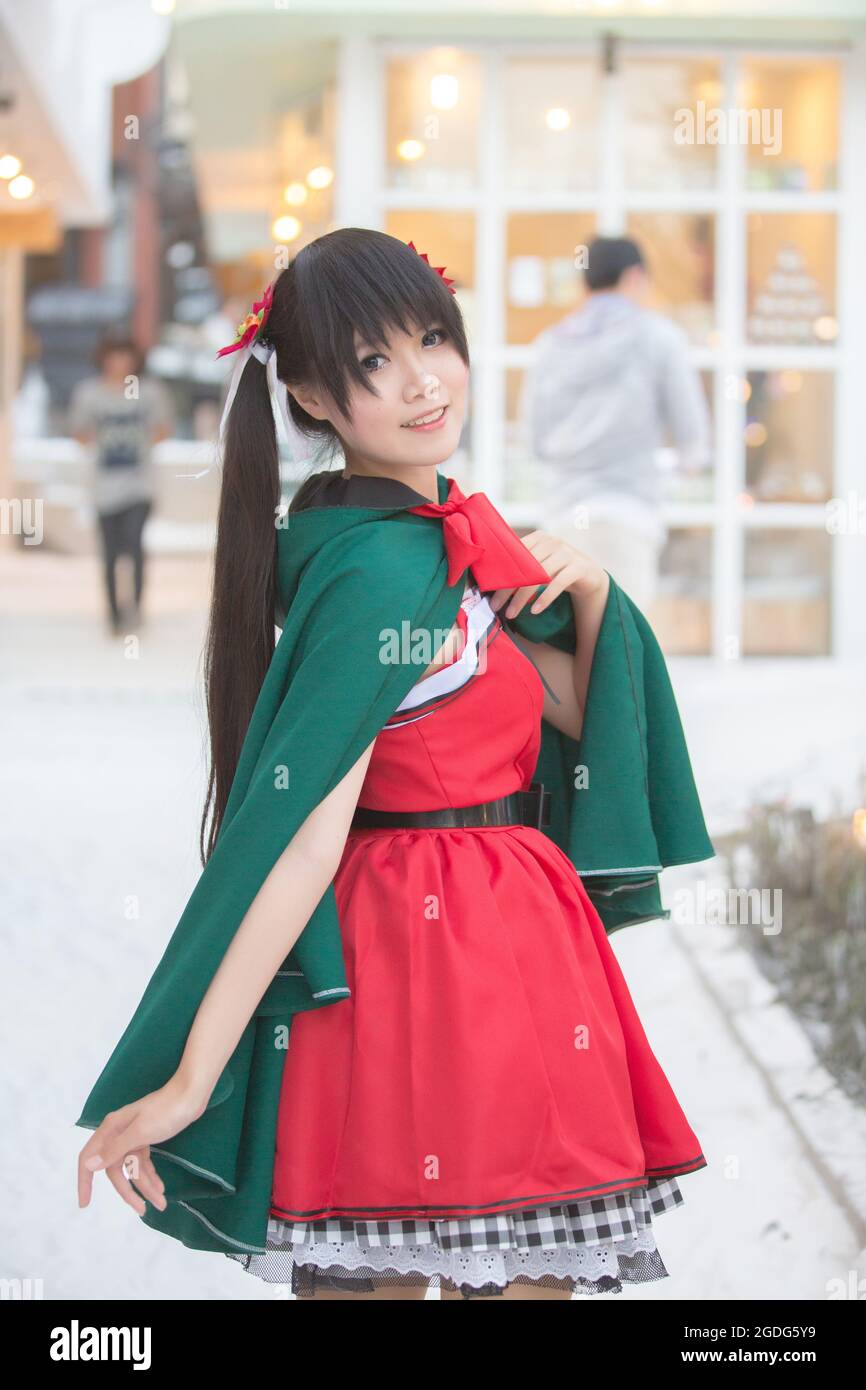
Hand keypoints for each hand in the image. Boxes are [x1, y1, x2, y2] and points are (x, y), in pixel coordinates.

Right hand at [77, 1075, 206, 1216]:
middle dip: (128, 1191)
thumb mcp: (140, 1132)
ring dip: (146, 1186)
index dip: (84, 1182)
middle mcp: (118, 1133)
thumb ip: (114, 1149)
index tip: (84, 1204)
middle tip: (142, 1210)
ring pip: (133, 1169)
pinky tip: (161, 1188)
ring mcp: (133, 1136)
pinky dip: (151, 1176)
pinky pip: (144, 1163)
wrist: (191, 1094)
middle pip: (115, 1170)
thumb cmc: (165, 1111)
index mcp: (111, 1129)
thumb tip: (89, 1164)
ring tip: (162, 1203)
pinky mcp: (147, 1137)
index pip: (88, 1158)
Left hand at [488, 532, 607, 619]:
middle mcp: (552, 542)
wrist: (589, 574)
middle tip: (495, 606)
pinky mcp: (578, 567)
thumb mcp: (539, 562)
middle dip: (507, 589)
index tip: (488, 590)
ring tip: (511, 613)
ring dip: (522, 598)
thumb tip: (490, 578)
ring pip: (539, 576)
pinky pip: (558, 583)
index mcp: (538, 538)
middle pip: (524, 567)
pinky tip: (535, 610)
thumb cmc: (557, 569)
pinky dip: (545, 598)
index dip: (500, 572)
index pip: (514, 554)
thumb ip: (521, 564)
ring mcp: (567, 554)